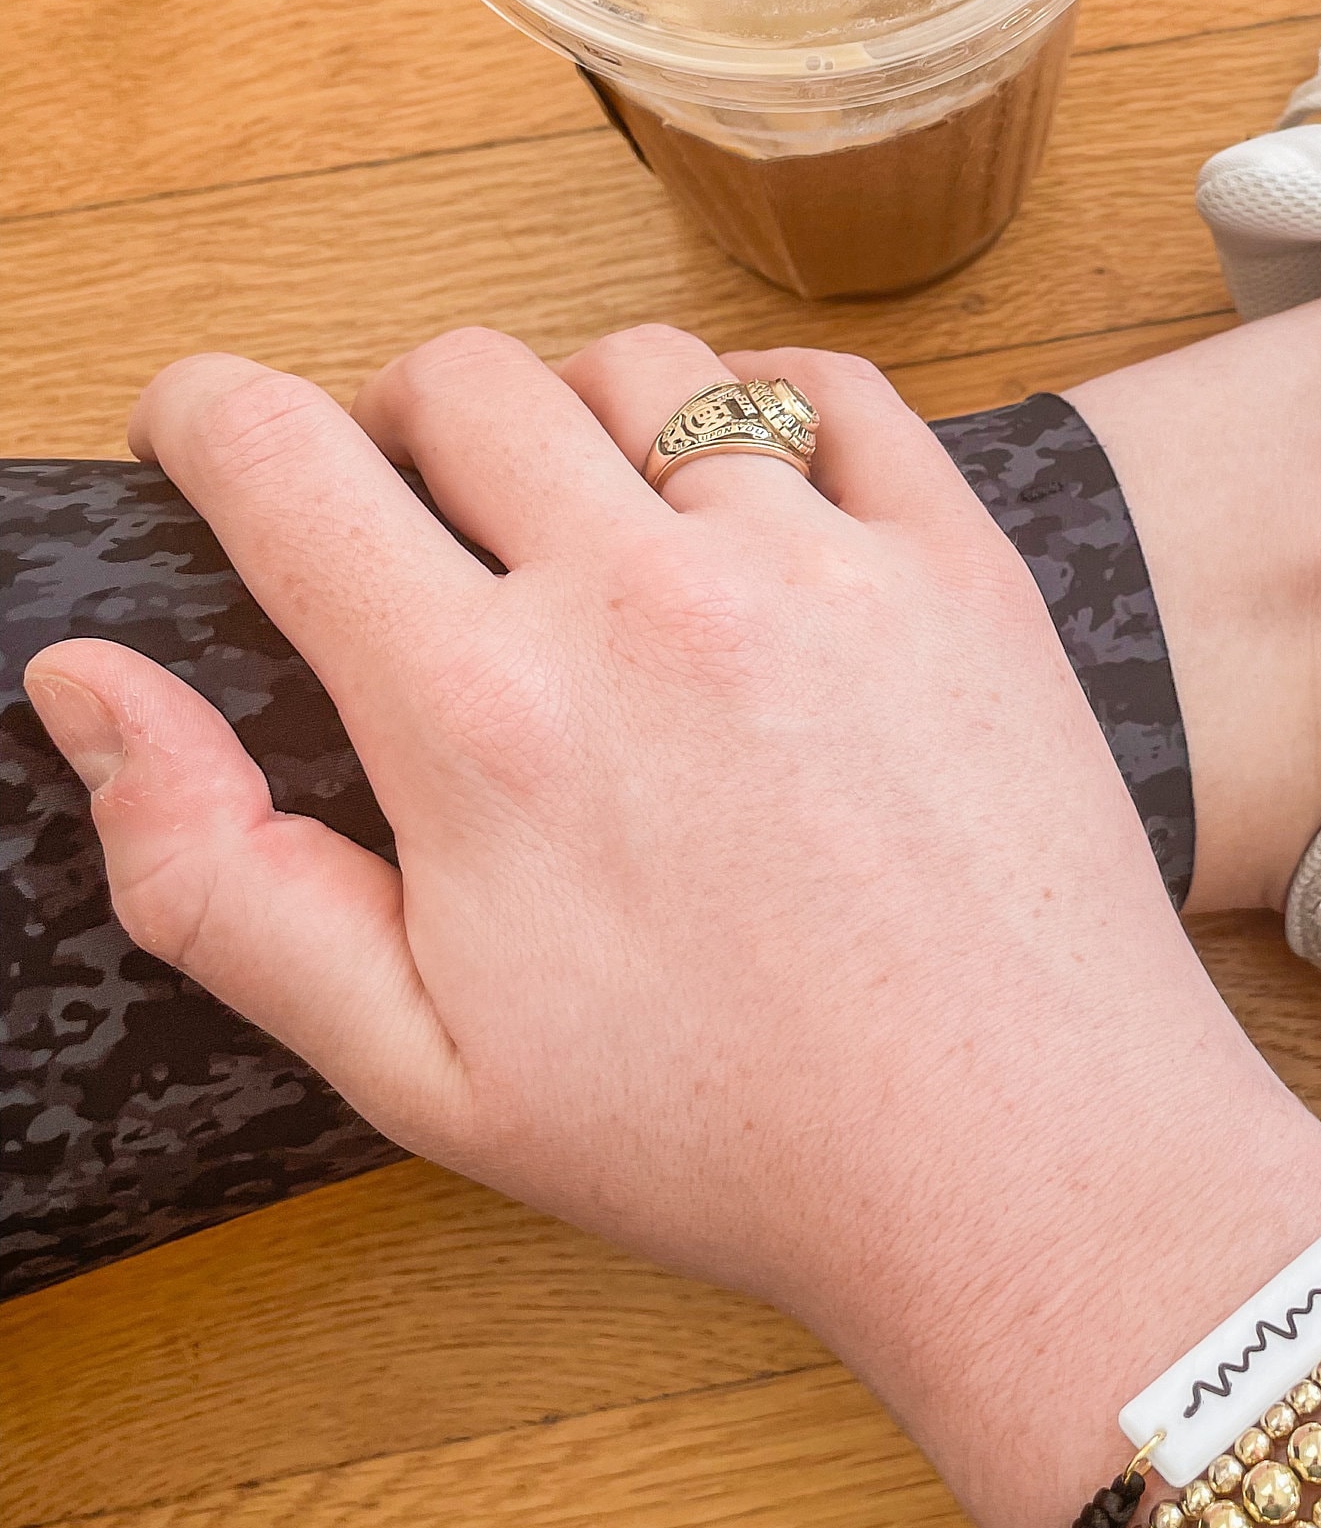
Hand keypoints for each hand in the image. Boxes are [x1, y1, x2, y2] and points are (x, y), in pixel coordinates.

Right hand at [26, 321, 1320, 1527]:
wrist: (1021, 1161)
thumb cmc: (722, 1139)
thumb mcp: (418, 1066)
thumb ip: (216, 870)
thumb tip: (82, 683)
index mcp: (486, 716)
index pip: (280, 454)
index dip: (202, 414)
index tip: (201, 432)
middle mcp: (648, 598)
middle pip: (454, 375)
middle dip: (388, 421)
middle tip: (405, 517)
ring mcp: (821, 562)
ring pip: (639, 366)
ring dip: (573, 419)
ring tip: (584, 527)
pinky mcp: (960, 562)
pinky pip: (831, 387)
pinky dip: (760, 405)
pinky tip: (743, 496)